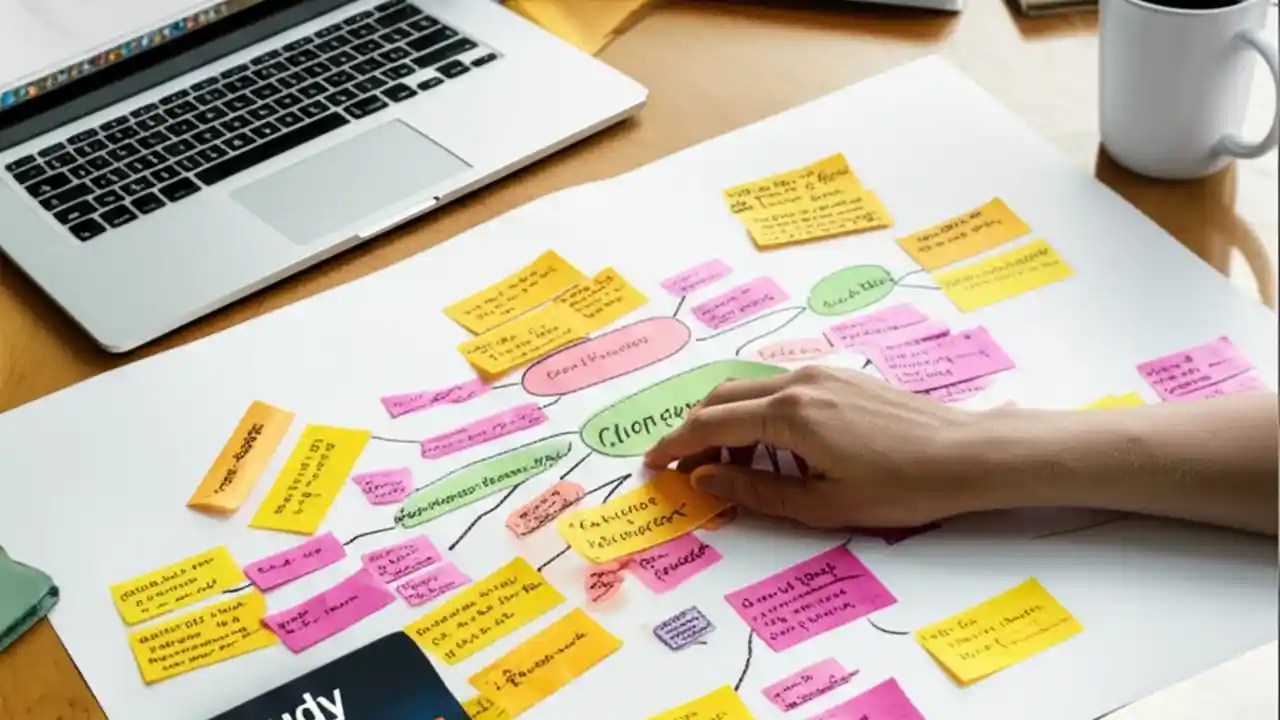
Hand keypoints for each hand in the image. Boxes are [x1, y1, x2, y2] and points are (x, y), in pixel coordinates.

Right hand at [643, 366, 989, 527]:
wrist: (965, 455)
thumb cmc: (899, 488)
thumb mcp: (821, 504)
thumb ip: (753, 491)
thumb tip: (704, 481)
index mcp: (789, 414)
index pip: (710, 425)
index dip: (675, 446)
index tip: (652, 464)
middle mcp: (798, 382)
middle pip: (722, 398)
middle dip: (695, 432)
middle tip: (686, 470)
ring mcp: (821, 373)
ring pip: (750, 390)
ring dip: (729, 424)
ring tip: (734, 470)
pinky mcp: (840, 376)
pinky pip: (780, 389)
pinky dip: (759, 415)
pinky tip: (774, 450)